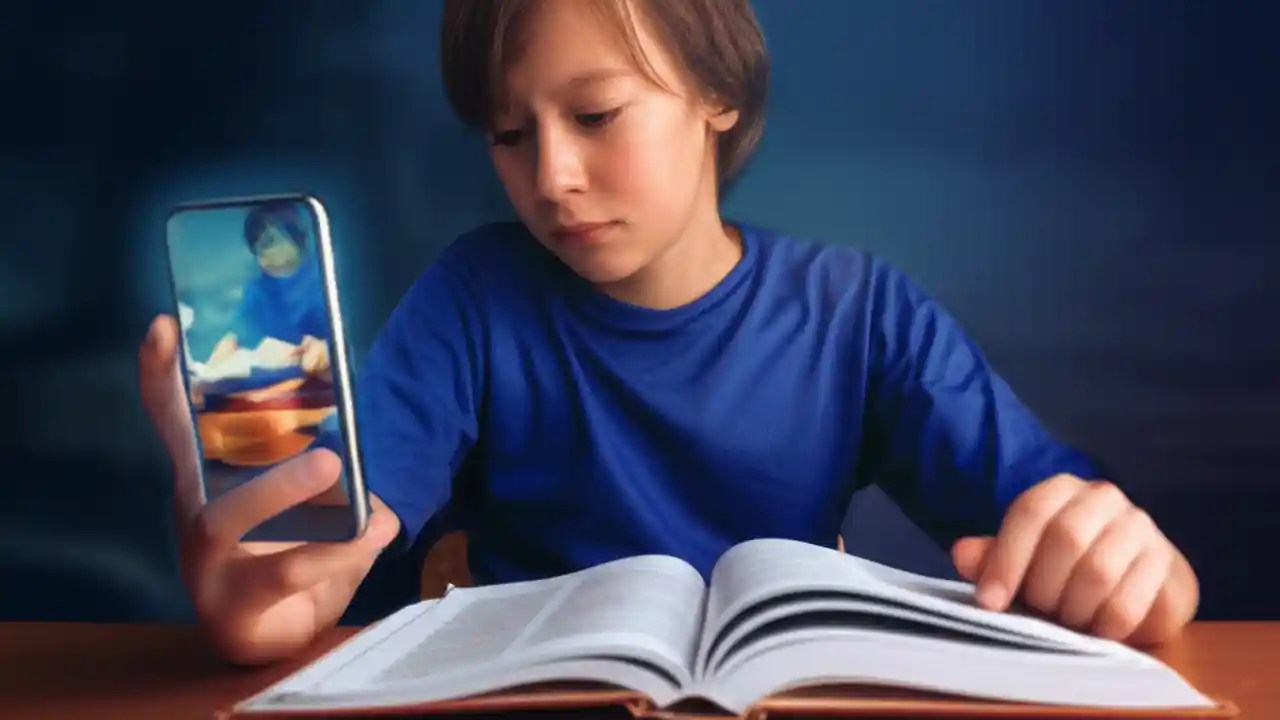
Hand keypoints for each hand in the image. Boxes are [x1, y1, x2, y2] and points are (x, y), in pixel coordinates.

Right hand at [138, 315, 399, 664]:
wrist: (276, 643)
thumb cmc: (288, 561)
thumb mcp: (316, 512)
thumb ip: (342, 488)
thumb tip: (378, 485)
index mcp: (211, 479)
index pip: (177, 421)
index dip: (164, 377)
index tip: (164, 326)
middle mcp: (198, 513)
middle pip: (185, 458)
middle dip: (211, 421)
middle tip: (273, 387)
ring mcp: (207, 562)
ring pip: (227, 519)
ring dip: (279, 488)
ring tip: (330, 463)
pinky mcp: (233, 603)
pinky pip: (286, 571)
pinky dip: (338, 552)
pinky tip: (377, 534)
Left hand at [950, 474, 1198, 646]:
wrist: (1137, 582)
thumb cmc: (1067, 570)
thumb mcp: (1024, 562)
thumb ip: (992, 558)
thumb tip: (962, 555)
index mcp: (1061, 490)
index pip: (1030, 512)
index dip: (1006, 559)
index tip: (989, 601)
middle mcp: (1104, 499)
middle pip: (1066, 537)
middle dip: (1043, 586)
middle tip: (1039, 611)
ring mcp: (1142, 529)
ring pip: (1099, 570)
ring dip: (1073, 608)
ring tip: (1067, 621)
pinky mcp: (1170, 566)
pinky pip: (1130, 602)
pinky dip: (1103, 625)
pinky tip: (1097, 630)